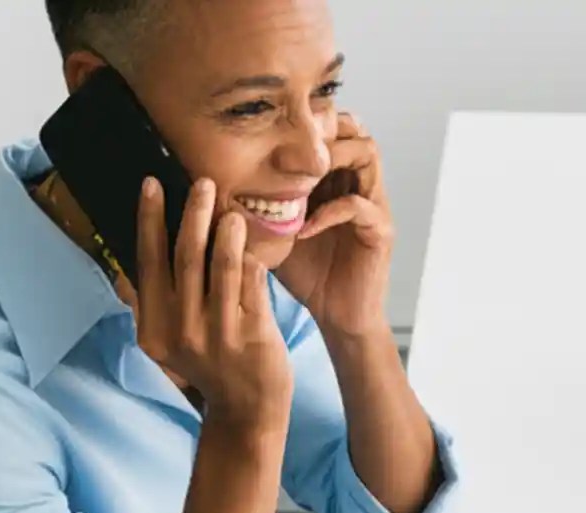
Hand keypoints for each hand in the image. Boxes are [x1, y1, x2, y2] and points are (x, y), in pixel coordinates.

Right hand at [137, 176, 291, 426]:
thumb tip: (126, 267)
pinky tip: (253, 248)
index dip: (149, 220)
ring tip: (231, 211)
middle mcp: (181, 330)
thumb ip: (151, 307)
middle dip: (192, 214)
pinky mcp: (252, 334)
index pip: (147, 263)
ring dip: (225, 231)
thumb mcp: (168, 343)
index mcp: (153, 329)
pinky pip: (250, 283)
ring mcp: (218, 333)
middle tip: (202, 184)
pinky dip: (250, 261)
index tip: (152, 184)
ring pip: (220, 266)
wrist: (247, 410)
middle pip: (184, 257)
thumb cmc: (210, 367)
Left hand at [277, 112, 392, 337]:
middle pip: (355, 128)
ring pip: (367, 152)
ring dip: (332, 158)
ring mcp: (374, 205)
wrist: (338, 317)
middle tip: (288, 151)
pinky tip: (304, 229)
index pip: (332, 128)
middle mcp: (359, 184)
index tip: (269, 136)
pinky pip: (360, 206)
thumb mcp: (274, 232)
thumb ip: (255, 205)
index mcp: (336, 179)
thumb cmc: (308, 275)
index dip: (307, 122)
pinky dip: (330, 212)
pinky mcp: (381, 231)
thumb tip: (205, 188)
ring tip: (300, 180)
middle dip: (323, 131)